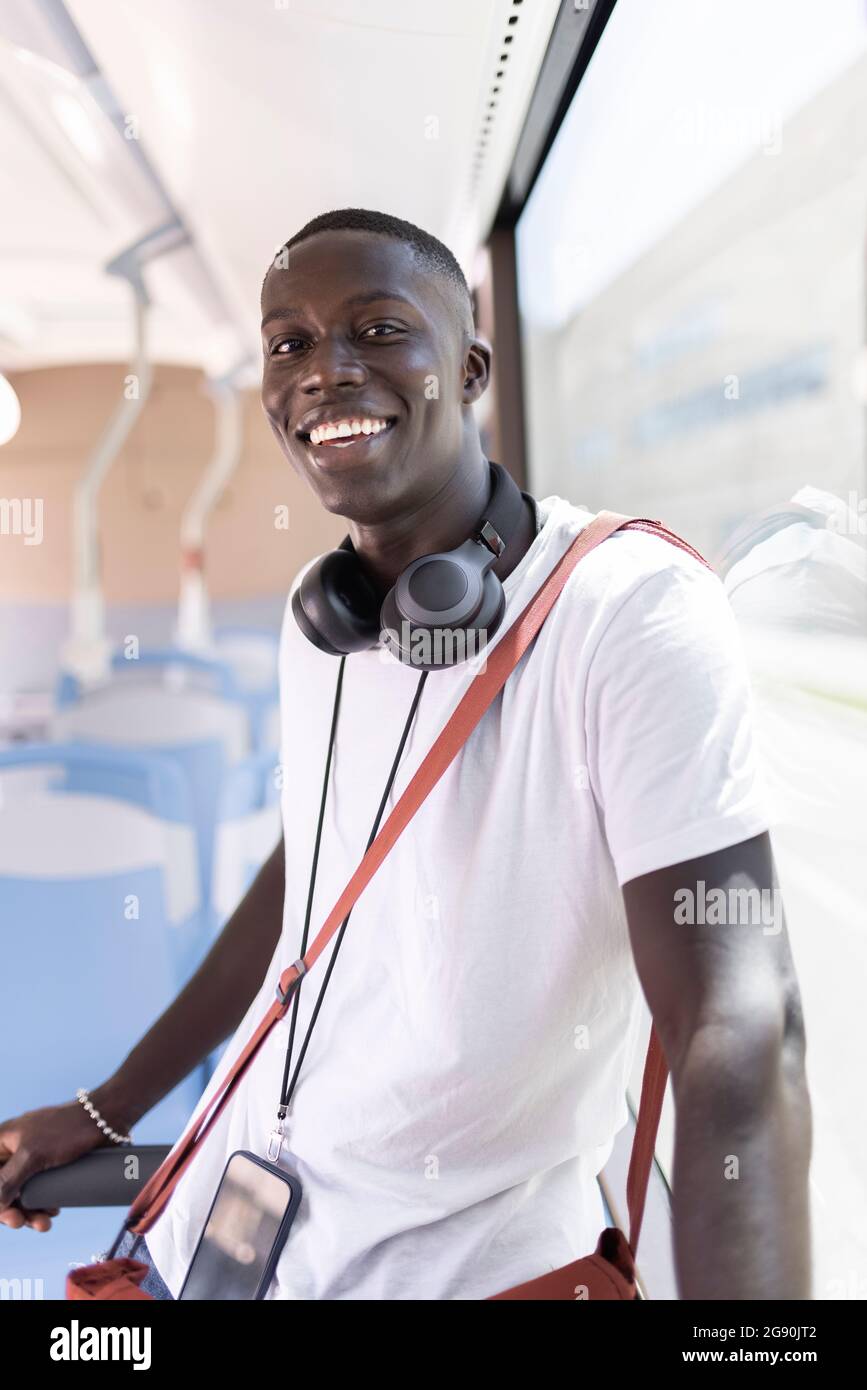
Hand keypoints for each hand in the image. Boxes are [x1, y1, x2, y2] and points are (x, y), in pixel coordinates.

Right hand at [0, 1100, 115, 1231]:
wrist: (105, 1119)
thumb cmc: (67, 1128)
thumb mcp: (32, 1154)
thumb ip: (8, 1180)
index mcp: (3, 1141)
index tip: (11, 1217)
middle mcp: (14, 1150)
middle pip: (3, 1189)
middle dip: (13, 1210)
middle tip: (22, 1223)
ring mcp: (33, 1158)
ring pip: (22, 1193)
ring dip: (30, 1212)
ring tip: (45, 1224)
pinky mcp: (50, 1165)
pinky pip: (40, 1190)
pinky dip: (43, 1204)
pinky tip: (52, 1211)